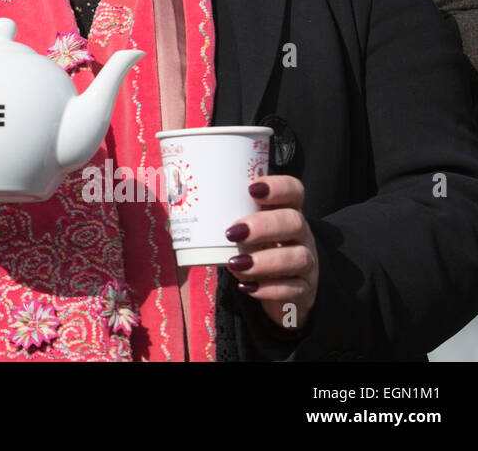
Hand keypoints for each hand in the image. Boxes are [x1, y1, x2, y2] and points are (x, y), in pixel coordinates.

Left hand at [224, 176, 318, 332]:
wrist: (279, 287)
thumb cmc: (252, 248)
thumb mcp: (242, 229)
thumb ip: (216, 217)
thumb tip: (171, 209)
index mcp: (284, 211)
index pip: (294, 191)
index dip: (278, 186)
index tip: (252, 188)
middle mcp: (300, 234)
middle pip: (294, 222)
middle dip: (264, 225)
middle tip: (232, 232)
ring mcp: (306, 262)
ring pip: (297, 257)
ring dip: (264, 261)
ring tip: (235, 264)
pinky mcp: (305, 290)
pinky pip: (294, 289)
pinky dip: (269, 289)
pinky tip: (247, 287)